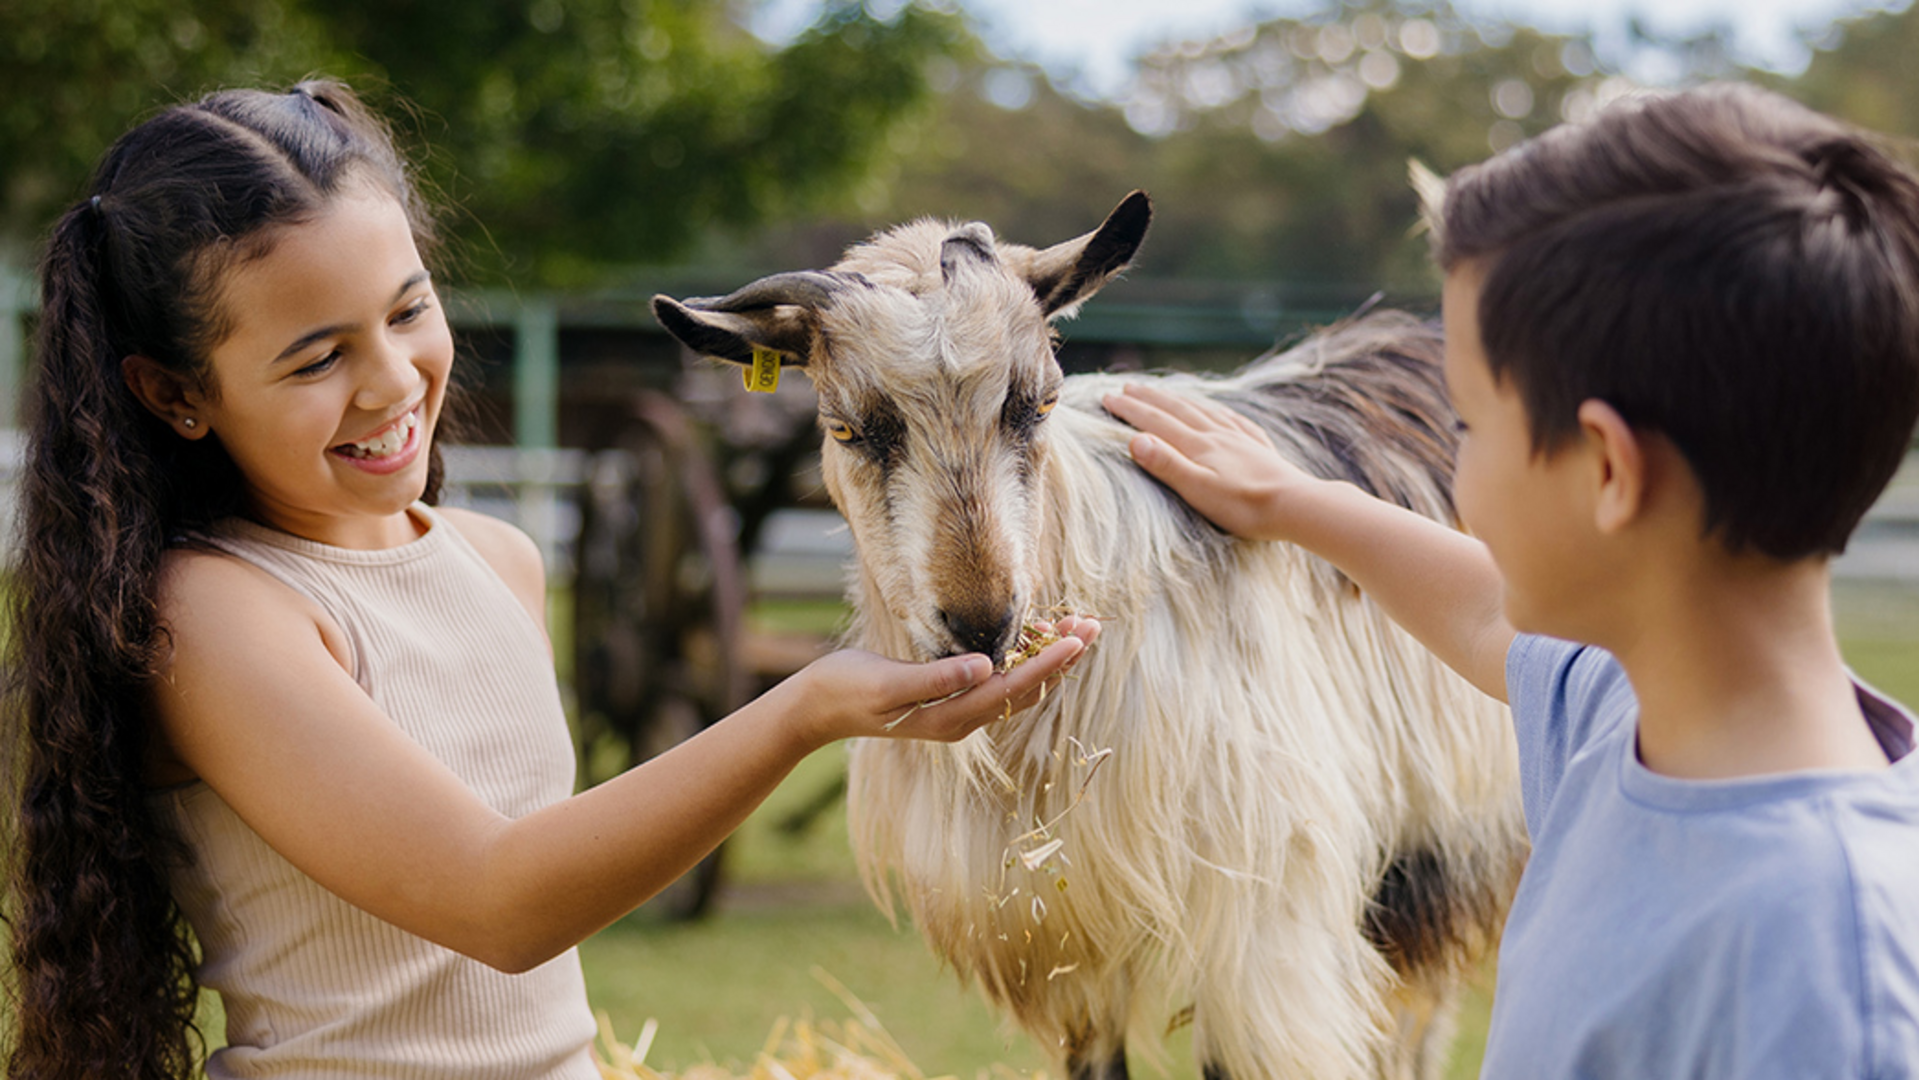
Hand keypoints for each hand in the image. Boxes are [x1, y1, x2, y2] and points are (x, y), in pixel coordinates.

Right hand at [795, 616, 1099, 743]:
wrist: (817, 706)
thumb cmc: (846, 688)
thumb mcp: (886, 682)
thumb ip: (935, 678)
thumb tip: (983, 668)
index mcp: (951, 717)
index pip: (1013, 689)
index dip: (1049, 664)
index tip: (1078, 640)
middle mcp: (962, 719)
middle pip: (1026, 691)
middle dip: (1062, 660)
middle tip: (1094, 626)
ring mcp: (958, 712)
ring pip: (1018, 687)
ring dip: (1049, 660)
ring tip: (1078, 630)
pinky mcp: (950, 699)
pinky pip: (1001, 683)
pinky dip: (1024, 661)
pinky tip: (1035, 640)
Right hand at [1102, 383, 1319, 540]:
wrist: (1294, 505)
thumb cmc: (1244, 507)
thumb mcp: (1198, 490)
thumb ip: (1166, 464)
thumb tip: (1135, 439)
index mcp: (1198, 446)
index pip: (1156, 422)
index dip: (1130, 409)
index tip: (1108, 397)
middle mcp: (1216, 435)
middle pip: (1177, 409)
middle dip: (1149, 398)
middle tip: (1126, 387)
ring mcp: (1238, 438)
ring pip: (1202, 410)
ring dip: (1178, 399)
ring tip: (1163, 392)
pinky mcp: (1257, 446)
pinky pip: (1232, 419)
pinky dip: (1216, 409)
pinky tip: (1217, 410)